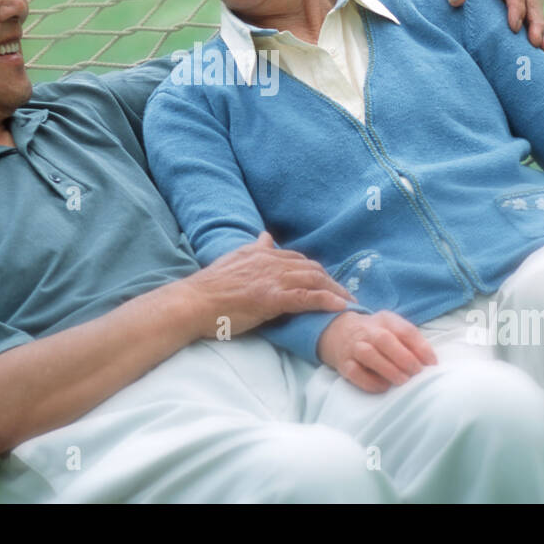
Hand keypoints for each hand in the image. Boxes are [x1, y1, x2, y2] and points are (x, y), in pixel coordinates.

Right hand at [181, 232, 354, 337]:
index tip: (328, 281)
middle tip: (345, 295)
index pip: (298, 259)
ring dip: (335, 291)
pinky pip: (306, 298)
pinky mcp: (271, 298)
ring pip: (313, 281)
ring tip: (349, 302)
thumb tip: (267, 236)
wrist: (193, 301)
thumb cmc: (210, 287)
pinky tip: (340, 307)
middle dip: (331, 281)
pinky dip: (326, 301)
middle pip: (311, 268)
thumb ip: (254, 249)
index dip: (316, 271)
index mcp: (262, 254)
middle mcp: (271, 262)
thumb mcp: (234, 258)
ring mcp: (272, 279)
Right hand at [316, 310, 437, 392]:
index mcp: (384, 320)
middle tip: (416, 373)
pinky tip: (384, 387)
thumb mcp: (392, 328)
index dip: (420, 346)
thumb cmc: (375, 334)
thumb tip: (430, 362)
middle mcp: (367, 331)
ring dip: (388, 369)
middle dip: (404, 357)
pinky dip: (370, 381)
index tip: (432, 363)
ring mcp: (353, 347)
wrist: (338, 332)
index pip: (404, 330)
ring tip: (403, 381)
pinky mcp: (344, 364)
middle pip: (384, 340)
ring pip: (368, 354)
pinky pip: (354, 373)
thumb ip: (411, 341)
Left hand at [421, 0, 543, 50]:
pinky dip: (531, 26)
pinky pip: (526, 10)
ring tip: (542, 49)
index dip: (516, 7)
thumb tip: (458, 1)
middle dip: (536, 20)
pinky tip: (535, 45)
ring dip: (539, 26)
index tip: (514, 28)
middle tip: (537, 44)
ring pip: (532, 5)